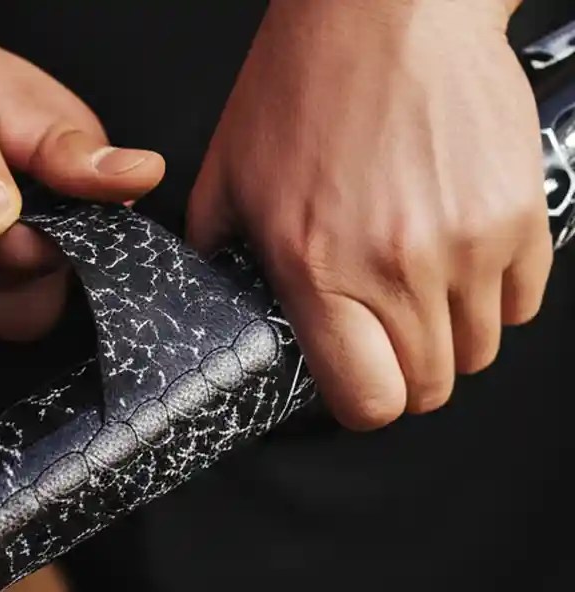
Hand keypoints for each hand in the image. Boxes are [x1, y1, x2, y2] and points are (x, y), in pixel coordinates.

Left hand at [187, 0, 550, 430]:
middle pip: (429, 387)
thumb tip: (218, 301)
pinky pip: (522, 301)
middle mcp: (400, 268)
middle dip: (403, 375)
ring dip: (446, 335)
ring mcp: (469, 244)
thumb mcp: (226, 179)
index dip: (360, 403)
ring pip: (478, 350)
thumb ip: (217, 254)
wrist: (387, 11)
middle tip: (381, 336)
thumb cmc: (305, 84)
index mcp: (318, 268)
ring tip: (414, 287)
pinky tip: (455, 256)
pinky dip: (492, 296)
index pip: (367, 401)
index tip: (353, 382)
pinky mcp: (519, 215)